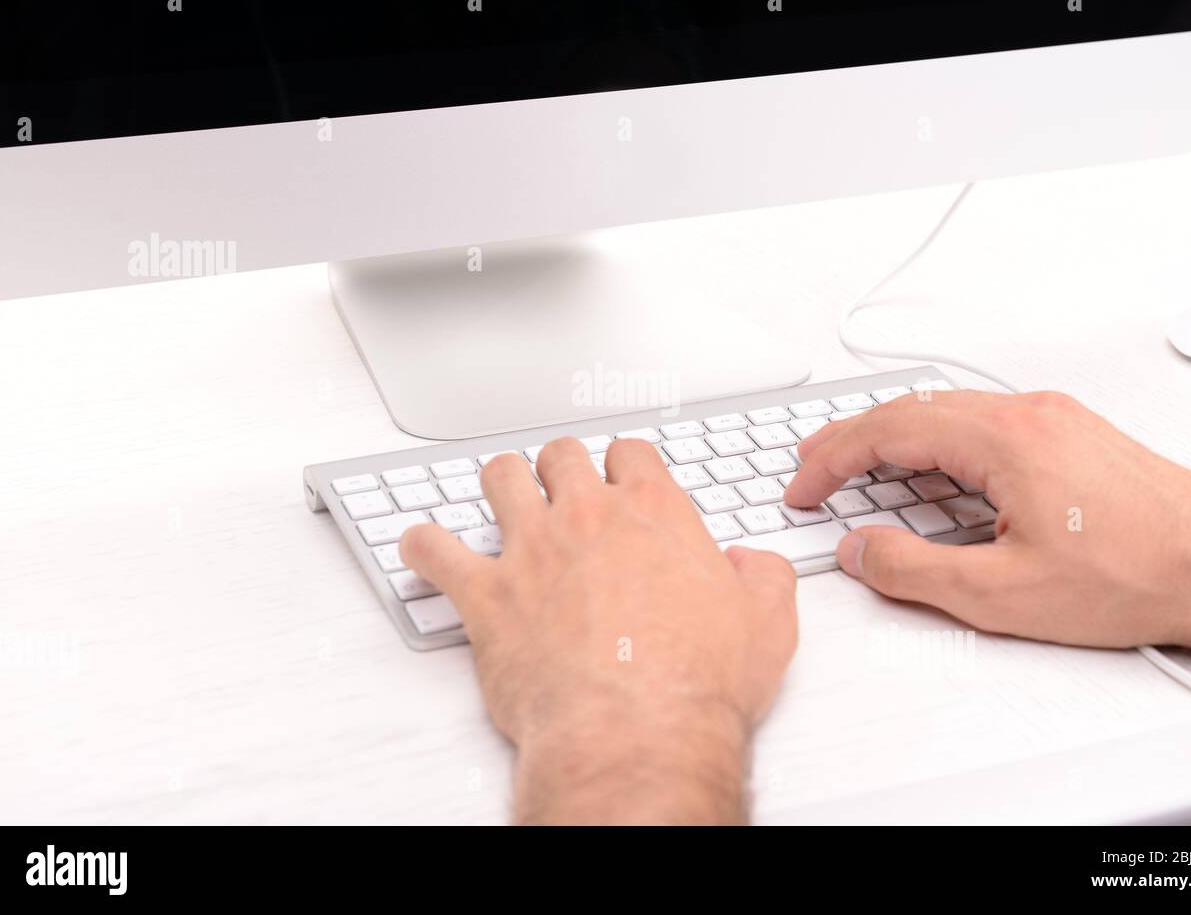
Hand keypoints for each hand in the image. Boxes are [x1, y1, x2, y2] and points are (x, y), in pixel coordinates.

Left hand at [399, 437, 797, 823]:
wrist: (636, 736)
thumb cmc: (694, 687)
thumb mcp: (767, 625)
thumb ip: (764, 579)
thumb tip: (749, 565)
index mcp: (653, 514)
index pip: (631, 454)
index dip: (626, 465)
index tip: (622, 479)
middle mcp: (586, 517)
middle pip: (561, 456)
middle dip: (561, 467)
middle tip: (561, 488)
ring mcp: (530, 551)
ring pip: (498, 479)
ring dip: (499, 483)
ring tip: (500, 496)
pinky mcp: (486, 596)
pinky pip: (435, 551)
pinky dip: (424, 546)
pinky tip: (423, 547)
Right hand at [784, 390, 1190, 678]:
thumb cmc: (1137, 577)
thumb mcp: (1003, 595)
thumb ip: (913, 571)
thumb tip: (860, 548)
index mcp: (1006, 440)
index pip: (889, 430)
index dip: (832, 459)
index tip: (804, 485)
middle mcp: (1030, 413)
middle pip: (913, 409)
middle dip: (852, 437)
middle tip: (812, 464)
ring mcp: (1055, 418)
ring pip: (949, 411)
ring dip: (894, 435)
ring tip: (858, 464)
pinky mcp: (1073, 434)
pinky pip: (983, 421)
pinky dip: (937, 440)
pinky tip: (931, 469)